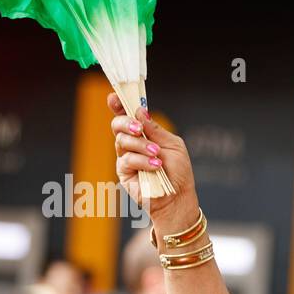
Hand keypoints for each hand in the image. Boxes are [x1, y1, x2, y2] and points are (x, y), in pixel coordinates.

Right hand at [107, 92, 197, 230]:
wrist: (178, 197)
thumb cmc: (178, 172)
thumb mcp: (172, 146)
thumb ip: (156, 130)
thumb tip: (140, 111)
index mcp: (144, 134)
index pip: (128, 115)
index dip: (119, 105)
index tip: (114, 97)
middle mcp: (132, 143)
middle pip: (117, 125)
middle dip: (125, 123)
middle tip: (138, 128)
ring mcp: (126, 157)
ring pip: (122, 141)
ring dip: (140, 145)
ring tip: (157, 154)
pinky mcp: (123, 172)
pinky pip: (127, 160)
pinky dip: (142, 161)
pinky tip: (155, 166)